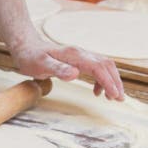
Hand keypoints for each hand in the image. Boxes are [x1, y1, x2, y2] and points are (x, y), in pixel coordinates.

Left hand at [10, 36, 124, 100]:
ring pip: (104, 66)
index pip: (98, 67)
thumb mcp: (41, 65)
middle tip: (120, 99)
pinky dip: (102, 80)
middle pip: (106, 65)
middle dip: (115, 82)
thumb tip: (76, 74)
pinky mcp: (79, 61)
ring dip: (112, 81)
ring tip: (113, 98)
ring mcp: (81, 56)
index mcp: (75, 55)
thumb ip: (58, 69)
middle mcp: (81, 53)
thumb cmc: (31, 57)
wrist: (26, 48)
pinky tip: (97, 92)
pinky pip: (97, 68)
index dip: (108, 81)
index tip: (114, 96)